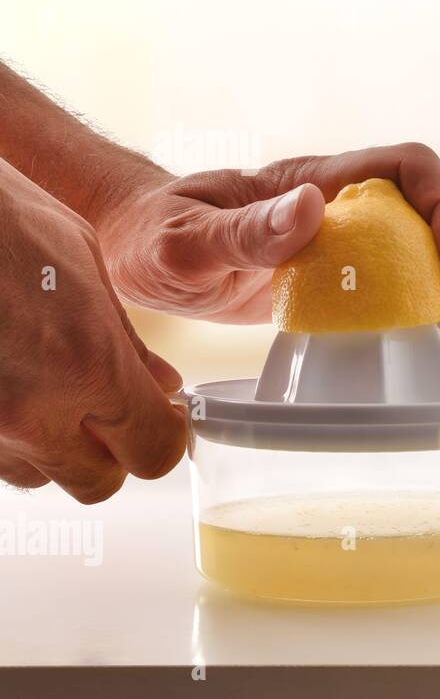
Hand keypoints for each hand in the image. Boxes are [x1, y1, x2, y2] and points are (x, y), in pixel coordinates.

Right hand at [0, 160, 186, 501]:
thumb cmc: (0, 214)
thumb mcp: (84, 262)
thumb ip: (125, 339)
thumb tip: (159, 383)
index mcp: (89, 367)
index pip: (154, 453)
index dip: (163, 436)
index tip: (161, 417)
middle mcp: (33, 410)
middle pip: (96, 484)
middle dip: (110, 454)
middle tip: (108, 412)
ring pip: (34, 476)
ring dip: (50, 447)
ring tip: (45, 388)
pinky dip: (3, 432)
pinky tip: (7, 382)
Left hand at [98, 143, 439, 375]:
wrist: (139, 254)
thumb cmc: (154, 233)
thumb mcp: (185, 238)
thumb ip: (243, 229)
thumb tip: (312, 208)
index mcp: (320, 181)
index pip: (410, 171)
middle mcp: (354, 212)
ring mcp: (360, 254)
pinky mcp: (357, 294)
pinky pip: (417, 308)